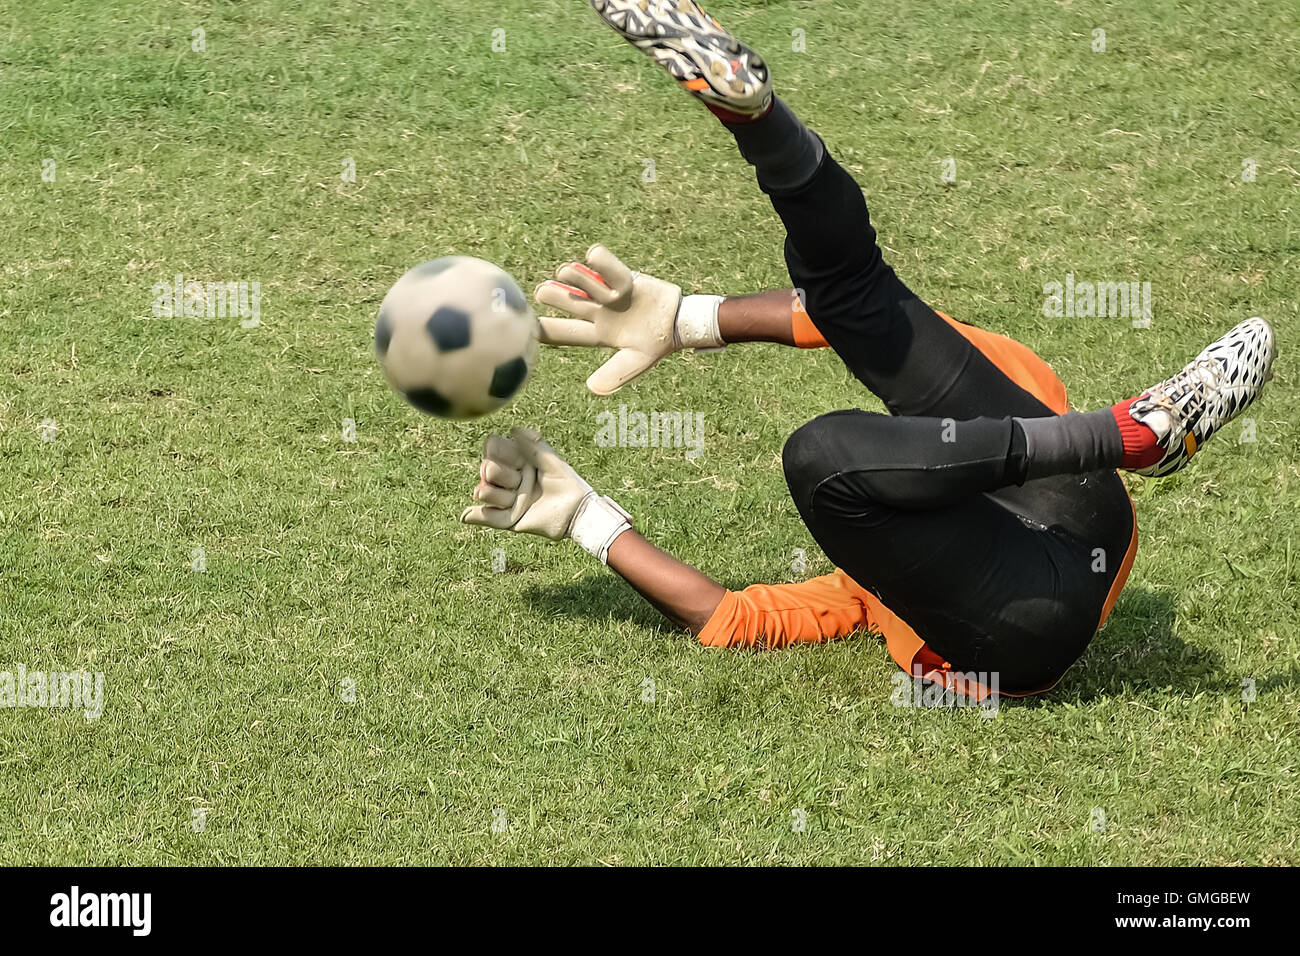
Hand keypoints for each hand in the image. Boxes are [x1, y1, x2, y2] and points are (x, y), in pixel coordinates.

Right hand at [460, 427, 634, 561]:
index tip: (515, 459)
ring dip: (497, 494)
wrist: (577, 513)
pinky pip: (486, 518)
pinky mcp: (510, 520)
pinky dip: (475, 516)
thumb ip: (534, 445)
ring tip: (515, 498)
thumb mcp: (552, 461)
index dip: (497, 452)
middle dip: (500, 473)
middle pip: (487, 470)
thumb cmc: (568, 484)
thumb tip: (512, 428)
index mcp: (519, 462)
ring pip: (485, 492)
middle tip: (519, 480)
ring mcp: (509, 500)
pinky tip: (466, 516)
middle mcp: (511, 480)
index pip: (493, 451)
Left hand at [534, 245, 722, 394]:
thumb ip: (615, 374)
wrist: (680, 323)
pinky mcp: (626, 279)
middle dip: (556, 297)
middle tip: (541, 292)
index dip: (548, 331)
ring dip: (577, 278)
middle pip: (573, 304)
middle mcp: (600, 312)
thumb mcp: (636, 361)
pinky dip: (603, 262)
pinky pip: (612, 269)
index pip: (568, 334)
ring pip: (588, 284)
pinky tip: (592, 254)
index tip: (527, 330)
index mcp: (599, 333)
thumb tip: (592, 388)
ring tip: (565, 271)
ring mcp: (611, 295)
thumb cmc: (656, 344)